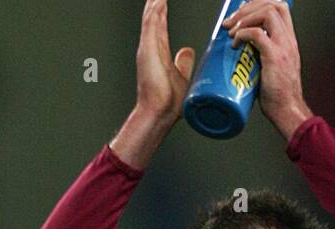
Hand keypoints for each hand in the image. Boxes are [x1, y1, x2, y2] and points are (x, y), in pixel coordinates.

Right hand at [134, 0, 195, 123]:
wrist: (160, 112)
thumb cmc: (167, 102)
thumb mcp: (182, 76)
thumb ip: (184, 63)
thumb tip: (188, 51)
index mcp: (158, 52)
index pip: (160, 24)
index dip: (162, 10)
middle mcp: (150, 47)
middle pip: (154, 16)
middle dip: (157, 1)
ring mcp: (147, 47)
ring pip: (151, 16)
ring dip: (155, 2)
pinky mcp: (147, 49)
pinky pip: (150, 23)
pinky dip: (154, 10)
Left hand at [225, 0, 312, 138]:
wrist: (287, 110)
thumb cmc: (277, 96)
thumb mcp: (272, 68)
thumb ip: (262, 57)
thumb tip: (240, 54)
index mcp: (289, 40)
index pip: (280, 8)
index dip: (259, 4)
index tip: (241, 14)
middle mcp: (288, 39)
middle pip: (273, 5)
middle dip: (249, 7)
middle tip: (231, 21)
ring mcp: (283, 47)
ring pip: (267, 13)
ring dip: (244, 18)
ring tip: (231, 32)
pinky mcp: (274, 58)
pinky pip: (257, 35)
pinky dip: (242, 34)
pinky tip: (234, 43)